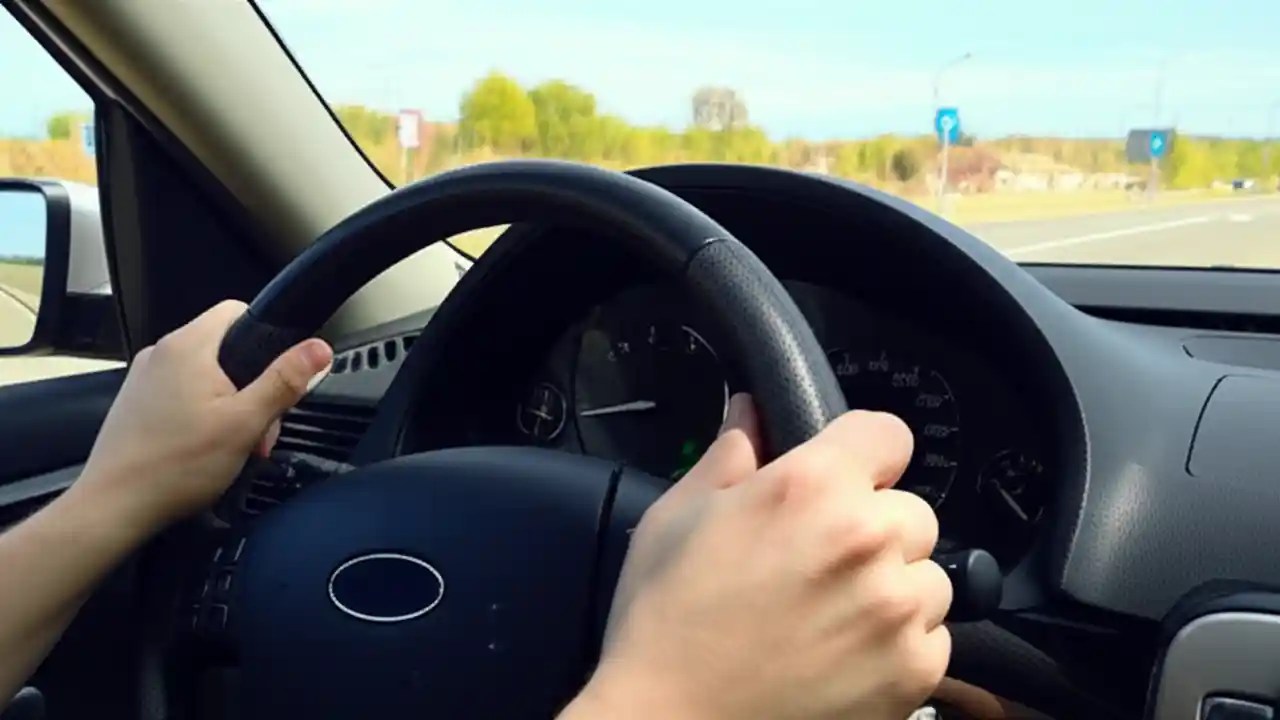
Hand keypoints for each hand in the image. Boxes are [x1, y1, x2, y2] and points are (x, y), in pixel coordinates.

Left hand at [75, 300, 331, 534]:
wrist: (114, 508)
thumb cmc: (178, 465)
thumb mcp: (246, 422)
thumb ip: (285, 381)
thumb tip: (320, 348)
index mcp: (188, 346)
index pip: (237, 311)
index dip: (268, 336)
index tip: (280, 375)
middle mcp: (161, 353)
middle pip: (227, 350)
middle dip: (254, 386)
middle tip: (261, 430)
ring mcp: (145, 378)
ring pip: (207, 376)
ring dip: (232, 406)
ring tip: (237, 447)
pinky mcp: (137, 404)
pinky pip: (184, 395)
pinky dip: (205, 416)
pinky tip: (209, 450)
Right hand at [569, 394, 950, 719]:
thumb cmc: (666, 621)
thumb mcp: (678, 517)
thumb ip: (729, 457)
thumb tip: (752, 415)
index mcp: (812, 486)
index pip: (888, 434)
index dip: (863, 454)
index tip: (846, 477)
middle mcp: (867, 540)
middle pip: (913, 511)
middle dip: (875, 527)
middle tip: (820, 560)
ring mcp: (897, 610)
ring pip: (928, 576)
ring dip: (893, 587)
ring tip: (831, 613)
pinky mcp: (913, 671)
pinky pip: (933, 638)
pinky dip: (900, 644)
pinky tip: (843, 653)